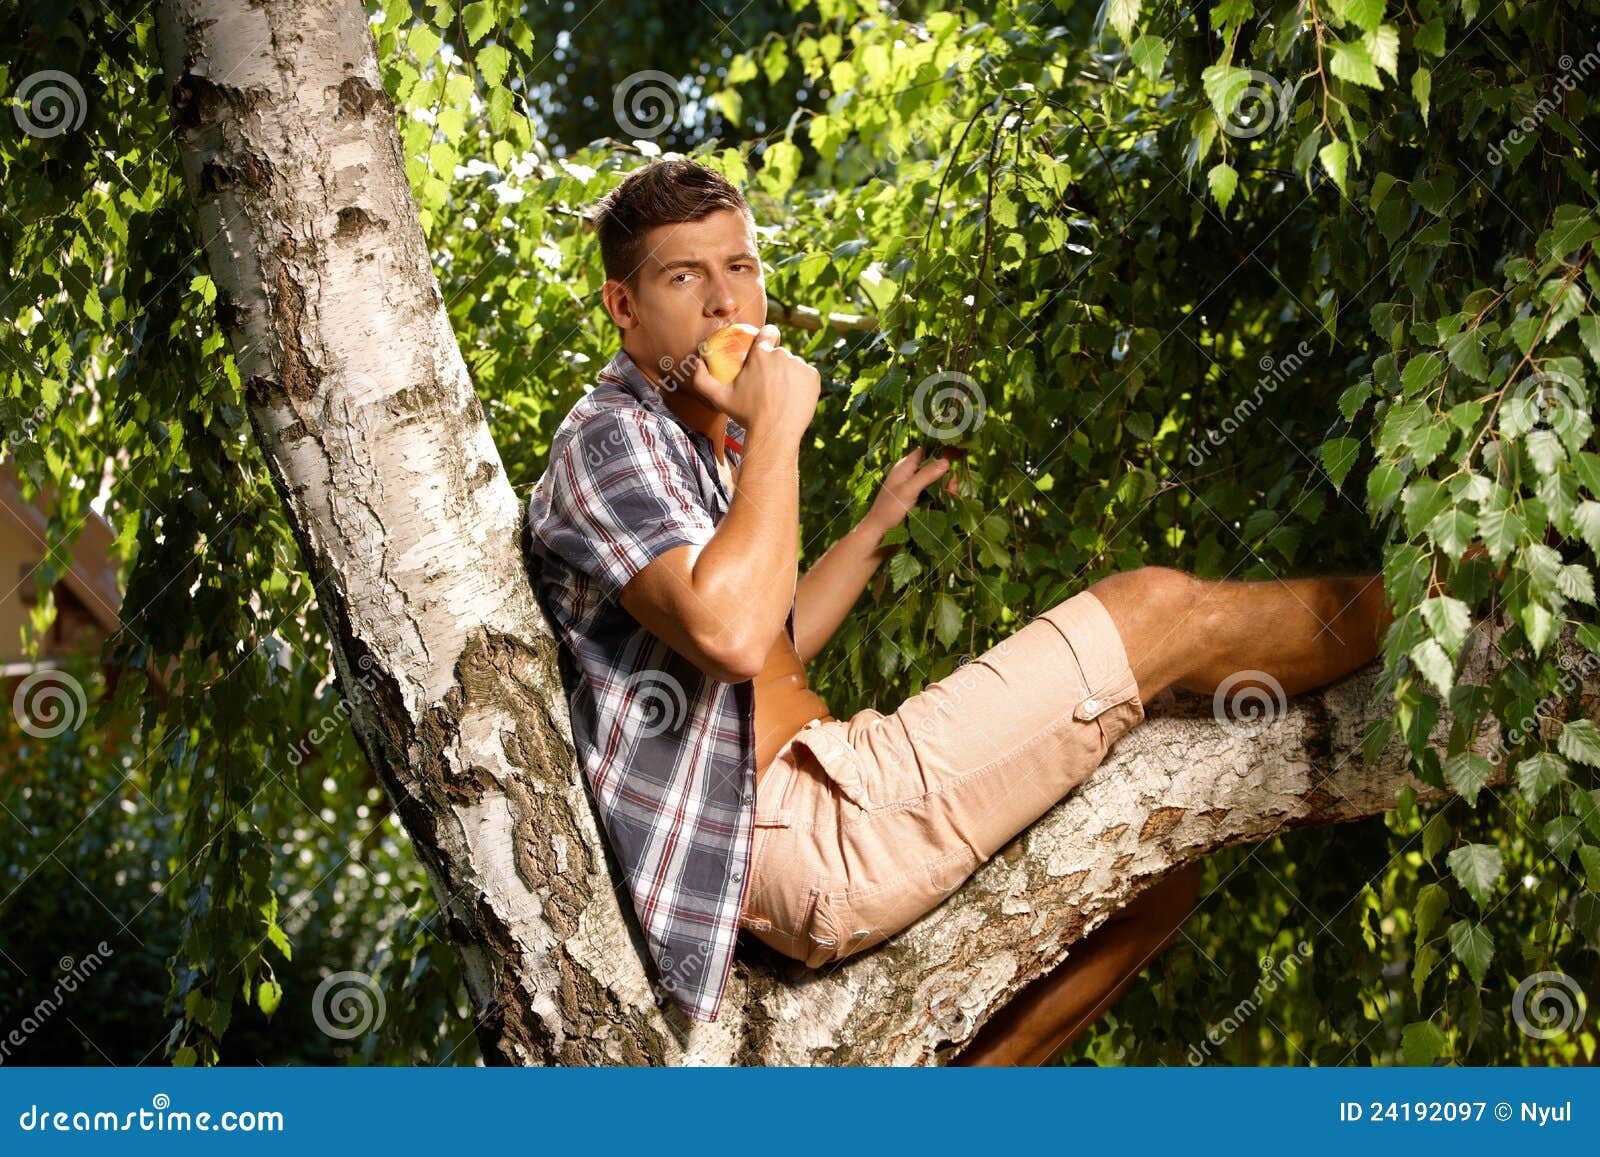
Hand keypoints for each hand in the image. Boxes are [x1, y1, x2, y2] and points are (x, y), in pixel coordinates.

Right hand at [691, 324, 818, 437]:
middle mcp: (782, 354)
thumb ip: (702, 379)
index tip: (767, 345)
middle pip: (781, 353)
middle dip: (777, 364)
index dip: (768, 336)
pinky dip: (803, 384)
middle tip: (771, 384)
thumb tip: (696, 362)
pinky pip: (807, 376)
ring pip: (795, 365)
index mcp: (761, 353)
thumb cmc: (745, 416)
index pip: (768, 331)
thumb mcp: (719, 399)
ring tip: (782, 394)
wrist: (774, 434)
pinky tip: (794, 398)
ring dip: (790, 374)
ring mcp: (800, 365)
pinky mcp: (813, 377)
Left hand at [864, 446, 961, 535]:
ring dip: (944, 485)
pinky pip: (931, 489)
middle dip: (946, 474)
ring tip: (951, 495)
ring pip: (934, 478)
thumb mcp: (909, 490)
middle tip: (953, 487)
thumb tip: (946, 461)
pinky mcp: (915, 495)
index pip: (925, 450)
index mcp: (905, 465)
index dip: (940, 451)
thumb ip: (926, 475)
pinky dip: (940, 493)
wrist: (878, 528)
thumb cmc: (889, 508)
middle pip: (933, 465)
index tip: (956, 457)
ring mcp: (912, 483)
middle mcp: (909, 471)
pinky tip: (946, 500)